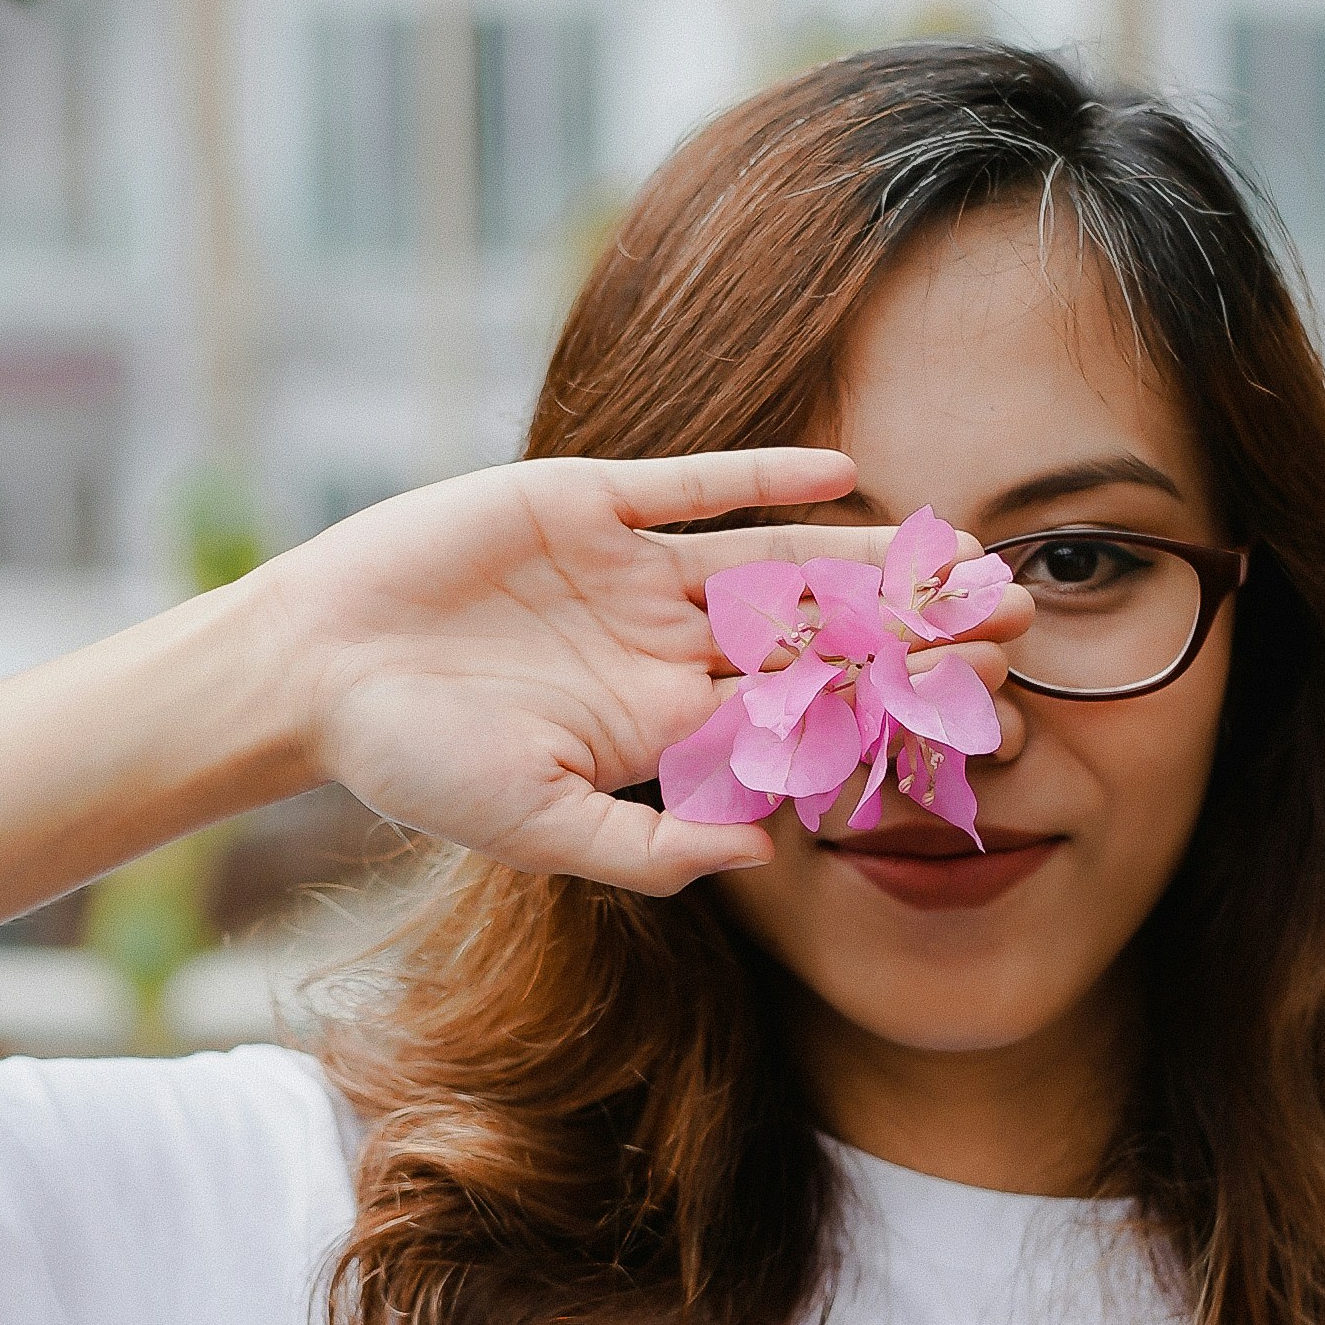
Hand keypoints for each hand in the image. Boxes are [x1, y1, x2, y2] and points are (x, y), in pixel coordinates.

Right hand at [257, 449, 1024, 900]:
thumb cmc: (413, 760)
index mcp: (657, 726)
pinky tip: (841, 474)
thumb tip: (764, 851)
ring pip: (772, 560)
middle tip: (1012, 619)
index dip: (883, 713)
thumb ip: (647, 848)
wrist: (312, 667)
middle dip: (906, 629)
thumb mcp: (535, 826)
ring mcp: (628, 571)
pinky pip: (691, 486)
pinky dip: (761, 477)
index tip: (977, 710)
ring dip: (861, 557)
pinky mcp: (585, 502)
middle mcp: (659, 645)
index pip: (794, 718)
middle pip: (810, 635)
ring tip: (952, 548)